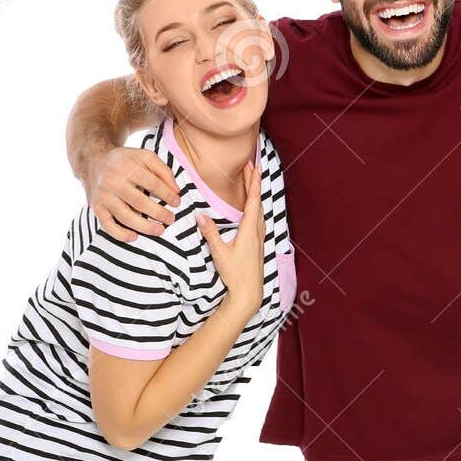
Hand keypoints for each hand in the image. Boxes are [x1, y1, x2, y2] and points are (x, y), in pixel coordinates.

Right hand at [91, 146, 180, 241]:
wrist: (93, 162)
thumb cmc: (125, 161)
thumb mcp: (145, 156)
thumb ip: (163, 171)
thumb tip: (176, 191)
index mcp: (127, 166)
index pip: (152, 183)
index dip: (167, 195)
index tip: (177, 203)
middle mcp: (112, 180)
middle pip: (139, 202)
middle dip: (158, 213)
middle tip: (170, 219)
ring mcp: (103, 195)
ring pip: (125, 216)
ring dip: (144, 227)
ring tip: (159, 230)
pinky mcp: (96, 207)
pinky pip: (108, 225)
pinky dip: (121, 234)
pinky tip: (134, 237)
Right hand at [196, 161, 264, 320]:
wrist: (248, 294)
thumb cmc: (235, 275)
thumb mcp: (219, 253)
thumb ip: (210, 234)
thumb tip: (200, 216)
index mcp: (249, 231)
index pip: (253, 201)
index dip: (254, 182)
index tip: (254, 166)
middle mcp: (257, 232)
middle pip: (257, 202)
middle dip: (254, 183)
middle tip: (251, 167)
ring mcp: (259, 239)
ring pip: (260, 211)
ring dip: (255, 195)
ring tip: (251, 183)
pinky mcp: (258, 246)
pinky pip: (259, 221)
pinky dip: (256, 209)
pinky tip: (253, 211)